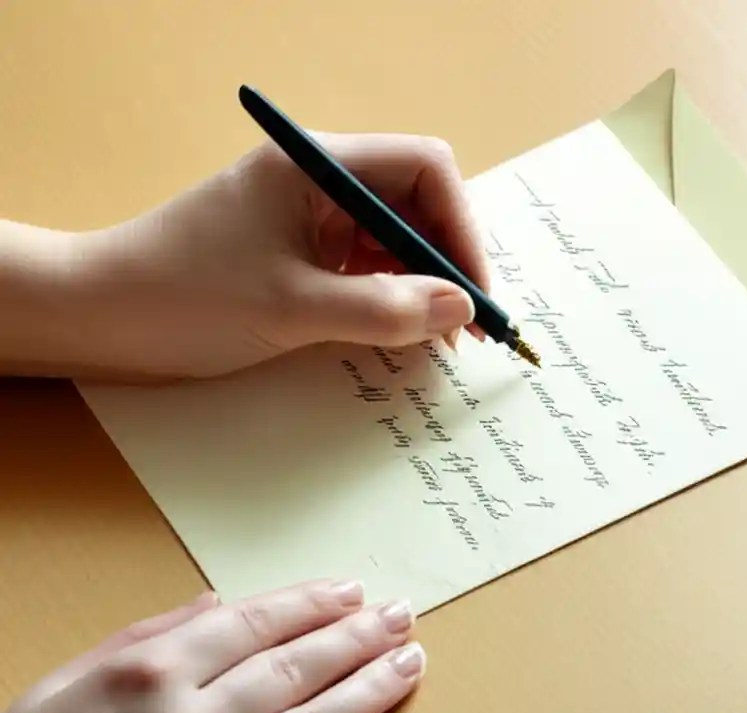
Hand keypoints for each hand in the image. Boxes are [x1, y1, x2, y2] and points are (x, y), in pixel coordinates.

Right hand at [2, 580, 424, 712]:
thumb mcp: (67, 683)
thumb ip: (145, 636)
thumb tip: (215, 603)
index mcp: (151, 673)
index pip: (252, 625)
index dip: (308, 606)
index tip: (351, 591)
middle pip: (294, 669)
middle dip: (355, 639)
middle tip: (400, 617)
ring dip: (368, 689)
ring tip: (409, 661)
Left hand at [67, 132, 489, 378]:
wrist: (98, 316)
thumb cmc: (183, 297)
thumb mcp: (292, 308)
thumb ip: (383, 309)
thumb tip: (459, 308)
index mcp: (314, 164)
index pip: (423, 167)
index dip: (461, 226)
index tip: (472, 290)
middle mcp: (318, 179)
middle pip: (417, 202)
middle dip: (449, 259)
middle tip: (470, 324)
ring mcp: (308, 214)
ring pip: (395, 236)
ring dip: (424, 282)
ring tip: (442, 336)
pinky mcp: (300, 248)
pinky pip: (366, 264)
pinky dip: (392, 295)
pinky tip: (404, 331)